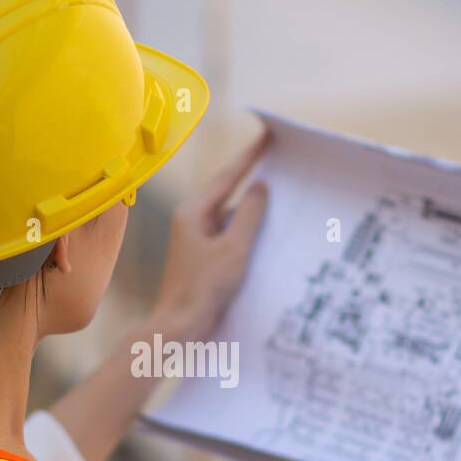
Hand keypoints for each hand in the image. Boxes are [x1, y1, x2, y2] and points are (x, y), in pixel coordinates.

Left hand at [151, 132, 270, 341]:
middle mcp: (192, 221)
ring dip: (253, 208)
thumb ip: (250, 215)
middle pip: (228, 191)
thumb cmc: (204, 288)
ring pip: (231, 215)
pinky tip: (266, 232)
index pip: (228, 176)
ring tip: (281, 192)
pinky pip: (229, 235)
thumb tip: (260, 187)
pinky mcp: (203, 257)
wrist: (179, 326)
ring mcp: (196, 239)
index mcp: (194, 212)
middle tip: (276, 153)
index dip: (251, 155)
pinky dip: (247, 231)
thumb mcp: (234, 248)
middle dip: (253, 175)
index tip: (269, 134)